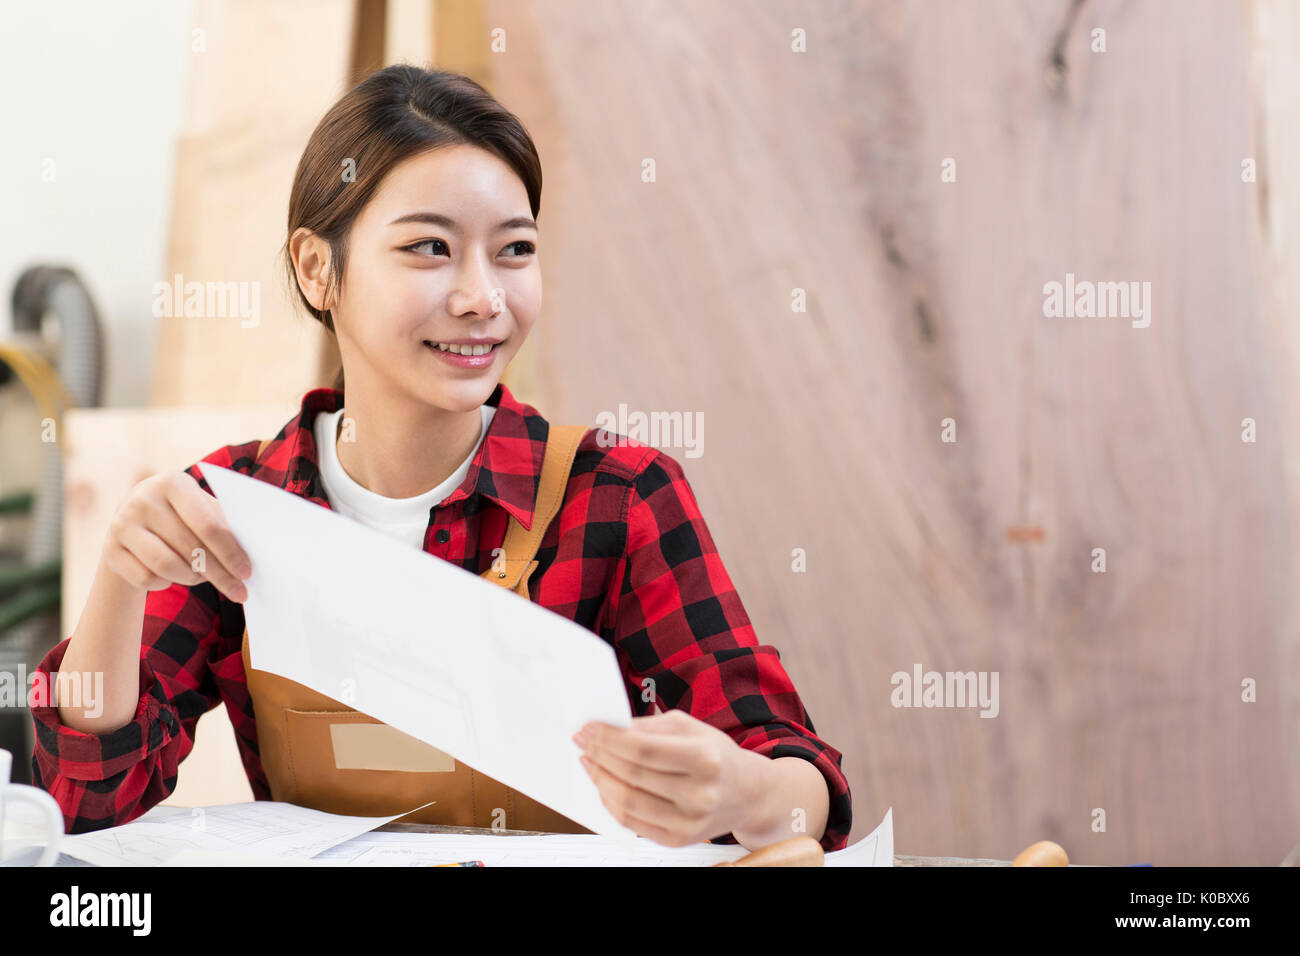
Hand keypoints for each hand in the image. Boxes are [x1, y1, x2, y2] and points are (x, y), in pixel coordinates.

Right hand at [102, 470, 252, 602]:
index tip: (248, 574)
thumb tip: (254, 552)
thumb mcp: (202, 510)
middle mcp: (143, 499)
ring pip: (167, 566)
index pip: (208, 524)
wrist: (133, 521)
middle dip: (220, 574)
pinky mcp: (110, 550)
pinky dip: (167, 583)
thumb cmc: (183, 516)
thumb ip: (225, 525)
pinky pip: (147, 579)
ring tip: (205, 579)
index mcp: (173, 482)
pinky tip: (174, 576)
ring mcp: (121, 524)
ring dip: (193, 579)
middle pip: (190, 548)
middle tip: (239, 592)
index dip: (230, 552)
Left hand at [573, 708, 768, 846]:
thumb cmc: (716, 755)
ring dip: (599, 778)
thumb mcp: (690, 727)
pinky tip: (604, 784)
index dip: (609, 738)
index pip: (643, 749)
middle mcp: (699, 794)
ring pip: (627, 801)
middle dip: (599, 755)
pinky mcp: (678, 840)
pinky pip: (631, 821)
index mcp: (705, 759)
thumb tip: (608, 727)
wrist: (748, 794)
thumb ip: (649, 726)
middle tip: (583, 741)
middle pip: (631, 775)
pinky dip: (610, 802)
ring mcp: (689, 822)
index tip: (588, 728)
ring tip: (589, 761)